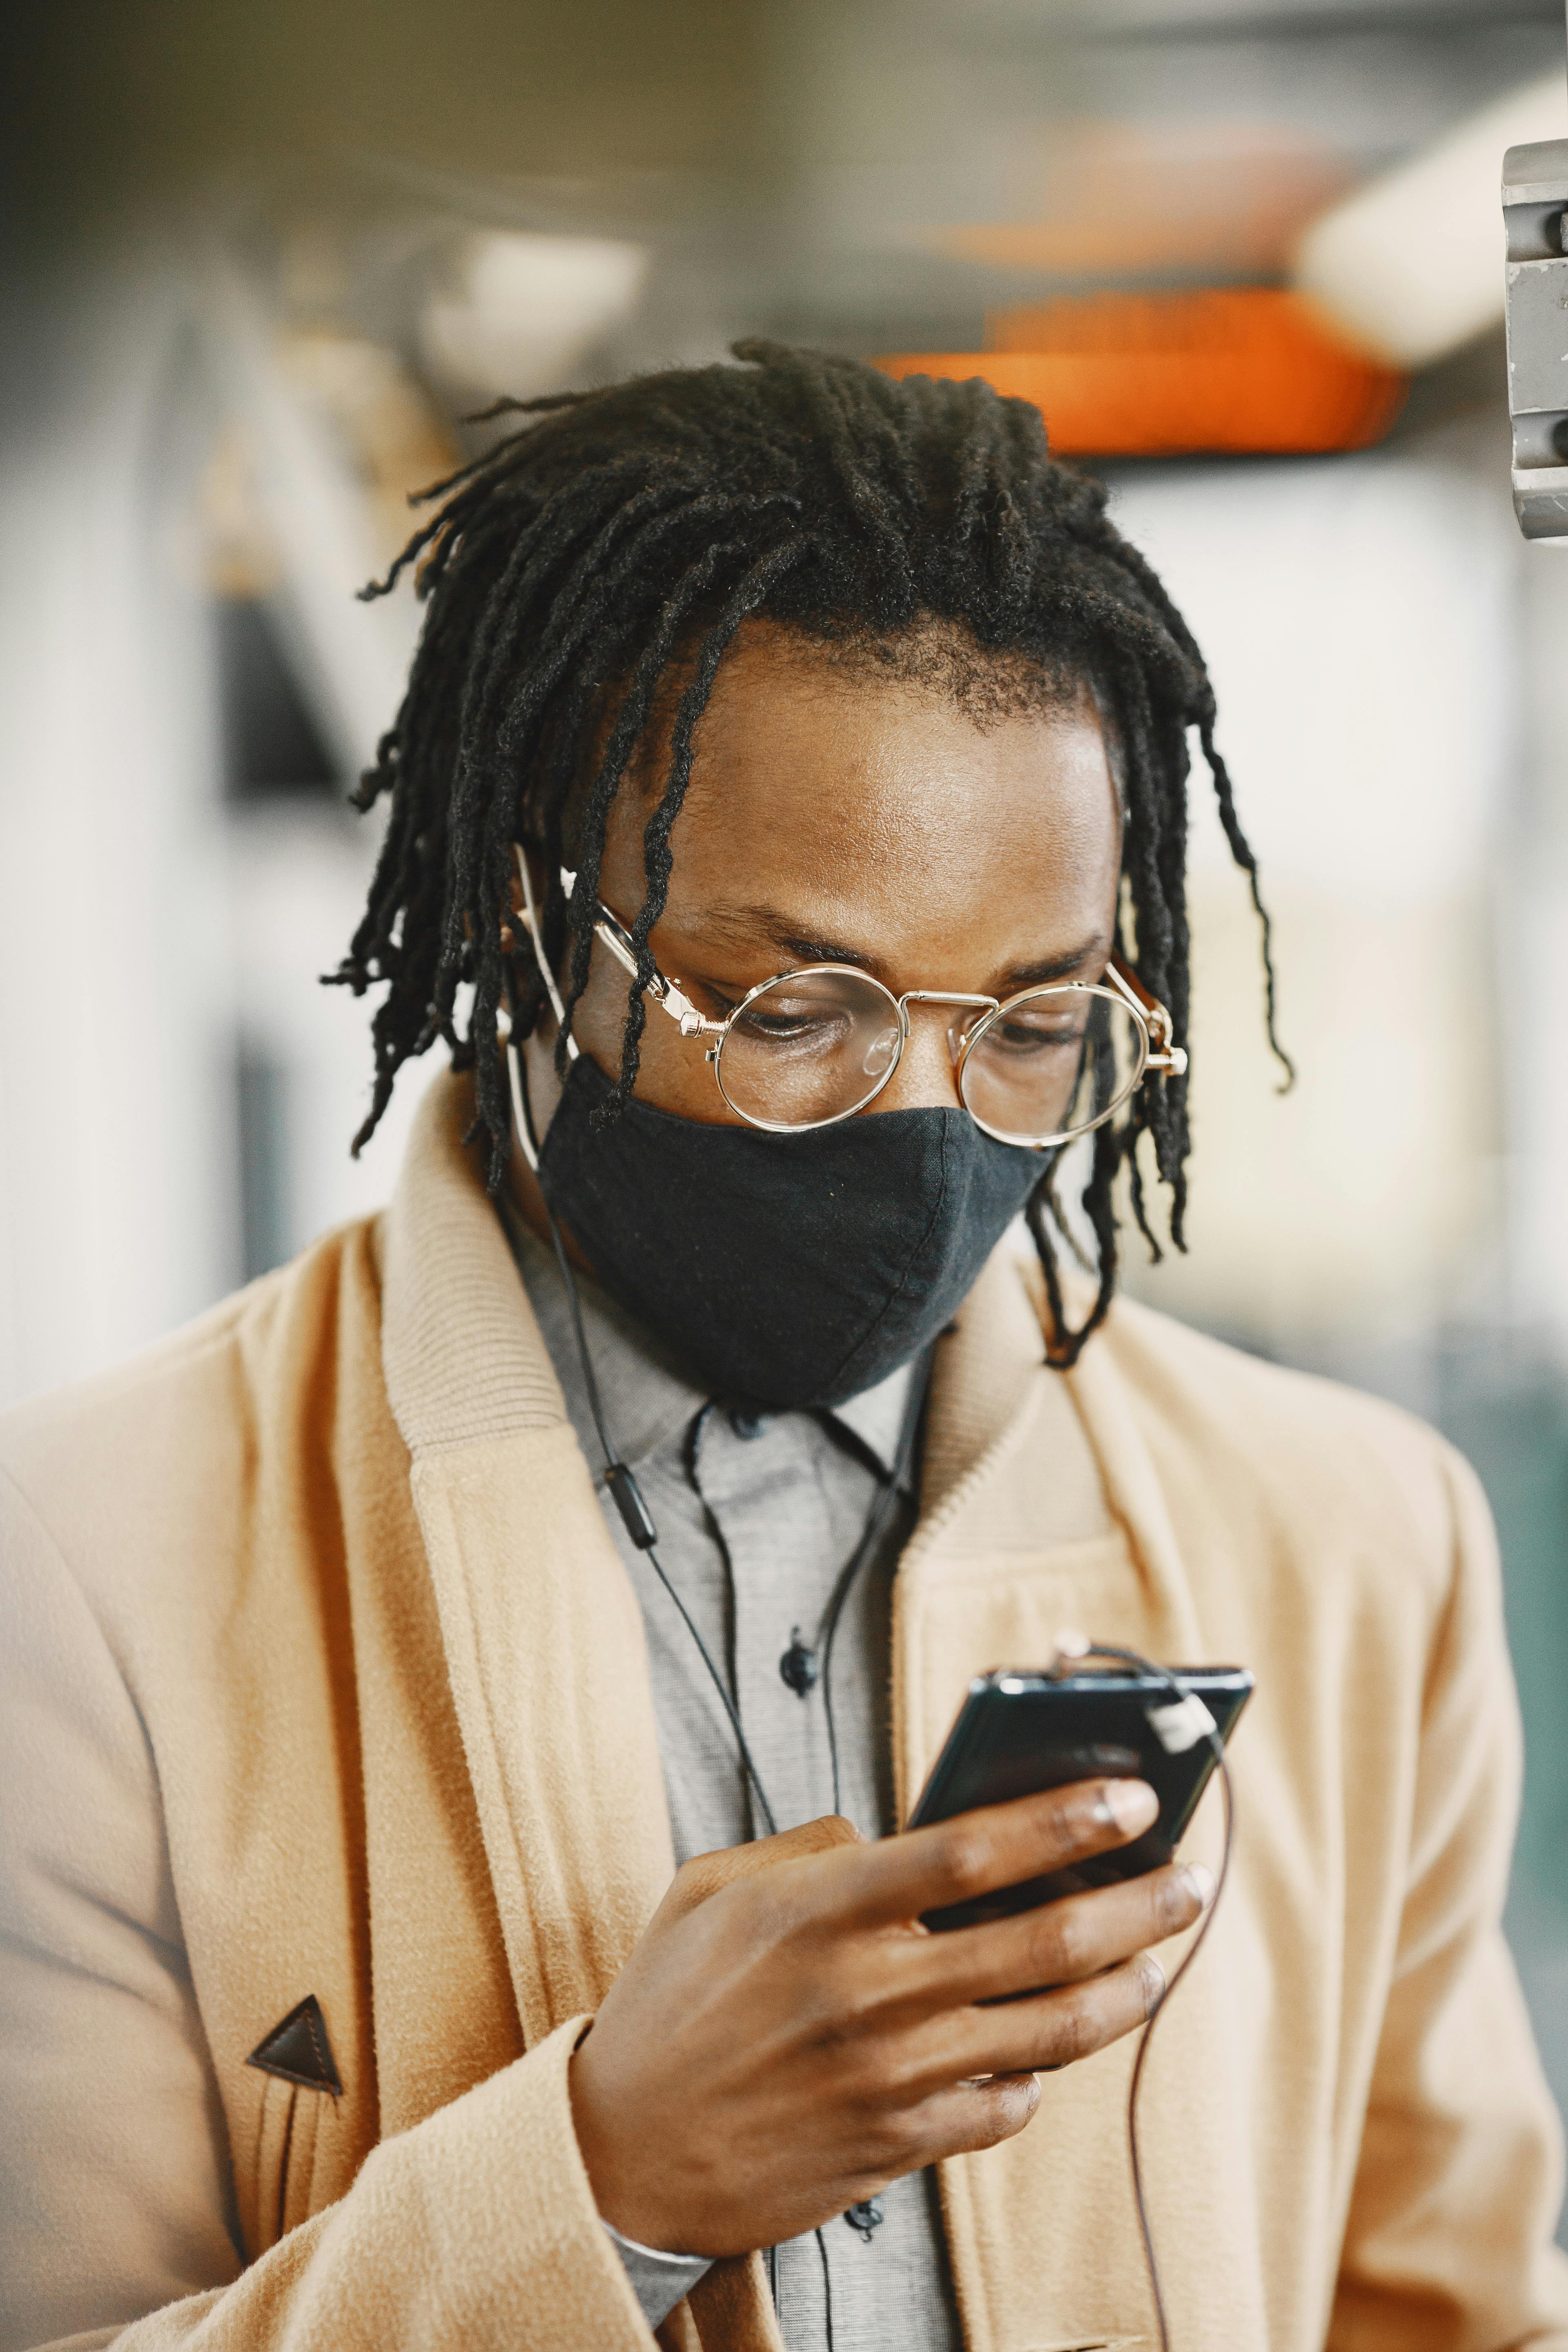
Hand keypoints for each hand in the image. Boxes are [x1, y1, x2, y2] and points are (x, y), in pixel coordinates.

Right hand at [568, 1778, 1209, 2257]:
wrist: (623, 2160)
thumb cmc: (668, 2010)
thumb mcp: (711, 1892)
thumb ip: (808, 1850)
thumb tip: (888, 1833)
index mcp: (820, 1911)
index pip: (972, 1849)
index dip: (1065, 1817)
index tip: (1132, 1795)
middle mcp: (868, 1993)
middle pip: (1041, 1940)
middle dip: (1134, 1902)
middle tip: (1184, 1875)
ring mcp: (892, 2079)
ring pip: (1051, 2029)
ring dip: (1124, 1987)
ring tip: (1158, 1956)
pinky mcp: (901, 2149)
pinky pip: (1008, 2104)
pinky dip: (1041, 2070)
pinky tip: (1053, 2044)